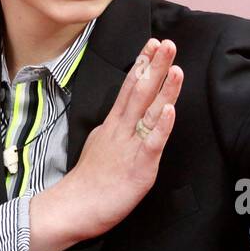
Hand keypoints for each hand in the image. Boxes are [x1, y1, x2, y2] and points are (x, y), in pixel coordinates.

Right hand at [57, 38, 183, 239]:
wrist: (74, 207)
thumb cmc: (89, 182)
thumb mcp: (101, 145)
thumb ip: (116, 130)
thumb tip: (124, 117)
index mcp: (113, 125)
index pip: (130, 89)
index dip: (142, 65)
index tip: (152, 44)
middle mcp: (121, 130)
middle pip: (140, 92)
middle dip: (155, 66)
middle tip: (167, 43)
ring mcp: (130, 146)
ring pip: (148, 112)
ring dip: (163, 89)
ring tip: (174, 67)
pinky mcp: (139, 167)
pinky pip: (151, 143)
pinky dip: (161, 126)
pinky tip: (169, 111)